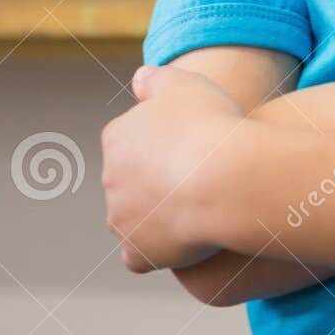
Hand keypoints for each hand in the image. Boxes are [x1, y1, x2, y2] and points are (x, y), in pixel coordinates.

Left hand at [102, 63, 243, 272]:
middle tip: (198, 173)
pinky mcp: (138, 253)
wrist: (224, 180)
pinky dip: (156, 250)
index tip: (193, 142)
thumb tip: (139, 80)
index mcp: (117, 137)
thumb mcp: (182, 83)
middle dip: (157, 178)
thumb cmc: (207, 126)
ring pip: (134, 217)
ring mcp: (122, 219)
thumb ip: (154, 79)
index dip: (165, 141)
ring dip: (156, 213)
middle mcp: (110, 179)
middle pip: (132, 180)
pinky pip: (141, 255)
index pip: (132, 139)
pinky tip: (182, 240)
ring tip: (198, 205)